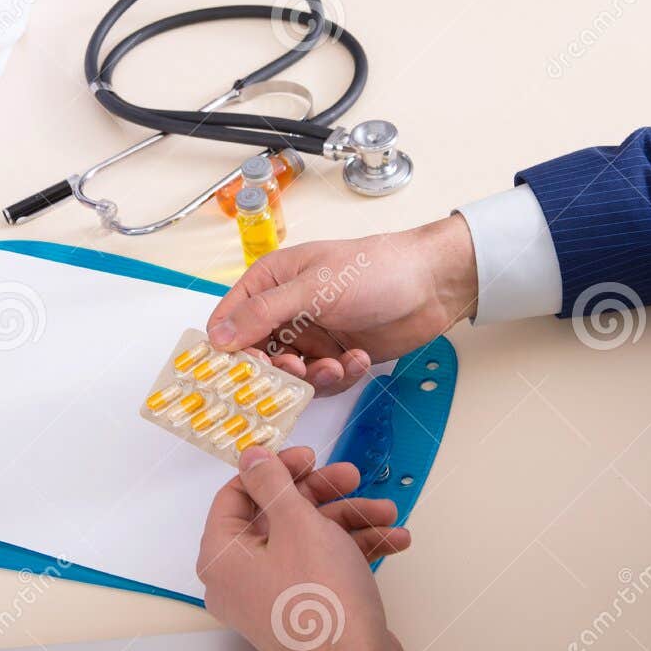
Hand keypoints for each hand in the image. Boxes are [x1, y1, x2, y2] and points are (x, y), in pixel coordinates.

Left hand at [197, 445, 410, 650]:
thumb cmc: (321, 601)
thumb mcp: (297, 523)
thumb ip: (272, 483)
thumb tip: (250, 457)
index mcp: (222, 556)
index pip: (236, 495)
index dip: (275, 469)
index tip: (307, 458)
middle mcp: (239, 578)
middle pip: (278, 515)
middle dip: (324, 495)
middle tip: (351, 478)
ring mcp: (270, 596)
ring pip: (307, 540)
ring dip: (349, 521)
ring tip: (386, 513)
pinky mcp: (301, 611)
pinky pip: (320, 567)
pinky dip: (353, 550)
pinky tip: (392, 540)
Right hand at [205, 214, 477, 394]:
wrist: (432, 284)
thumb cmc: (375, 269)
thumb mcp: (313, 287)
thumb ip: (264, 312)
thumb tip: (218, 336)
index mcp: (270, 282)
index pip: (229, 320)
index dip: (226, 348)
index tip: (230, 373)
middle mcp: (285, 310)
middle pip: (257, 355)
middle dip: (275, 370)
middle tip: (295, 371)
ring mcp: (312, 334)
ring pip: (290, 374)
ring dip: (312, 377)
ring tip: (335, 366)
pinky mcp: (336, 355)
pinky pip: (323, 381)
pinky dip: (340, 376)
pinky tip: (358, 360)